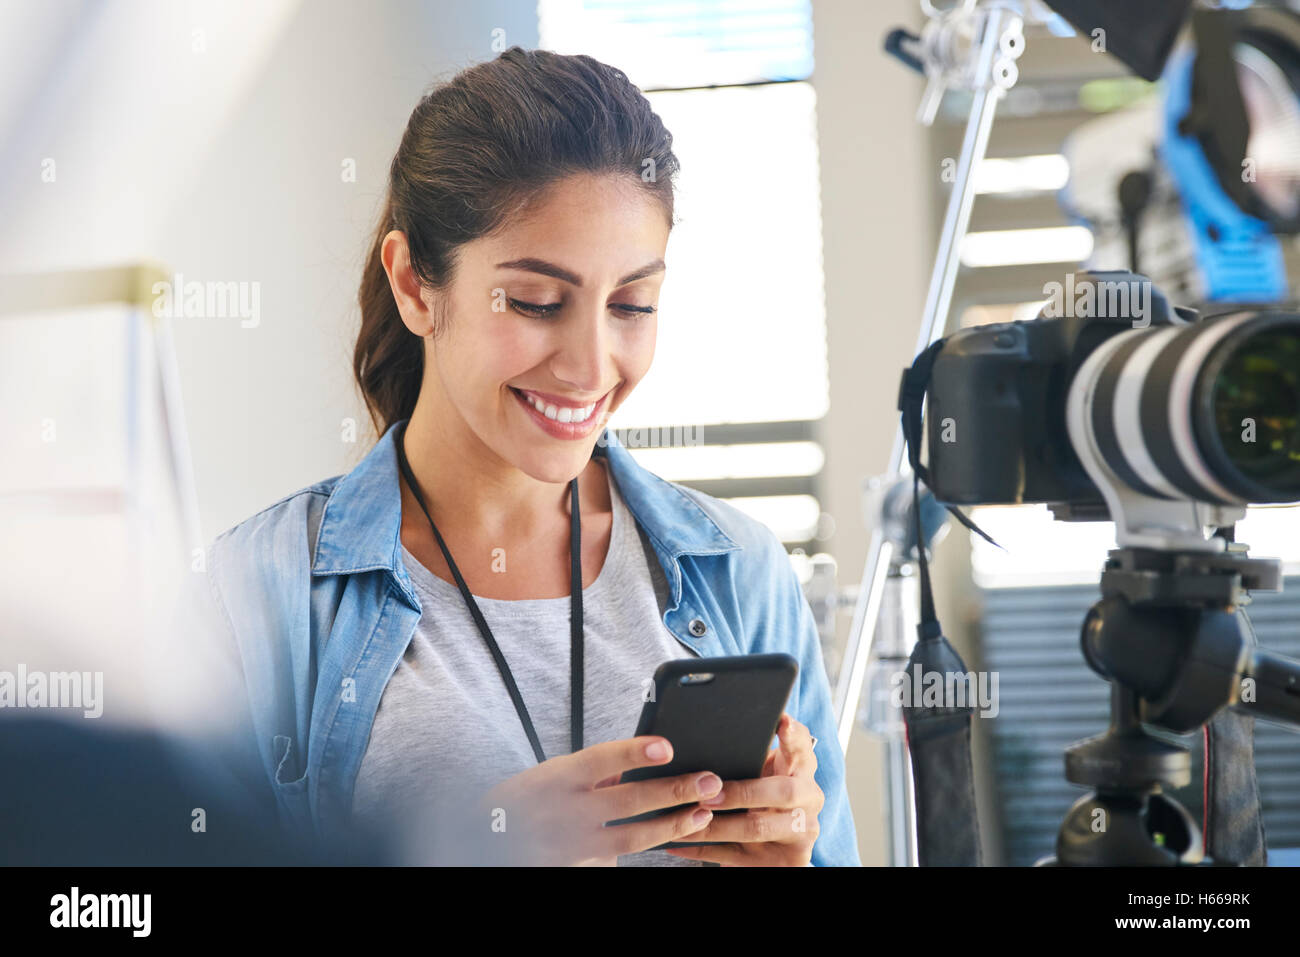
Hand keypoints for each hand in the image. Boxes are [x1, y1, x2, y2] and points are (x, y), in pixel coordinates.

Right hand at [463, 736, 724, 865]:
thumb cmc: (528, 798)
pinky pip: (621, 855)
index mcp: (560, 777)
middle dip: (674, 791)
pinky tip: (679, 837)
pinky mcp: (583, 865)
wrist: (491, 838)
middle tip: (709, 781)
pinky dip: (652, 845)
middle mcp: (568, 811)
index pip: (602, 760)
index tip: (667, 746)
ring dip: (674, 824)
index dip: (635, 753)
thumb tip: (638, 759)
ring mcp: (576, 844)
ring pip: (634, 836)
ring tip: (703, 812)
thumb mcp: (554, 772)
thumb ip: (595, 768)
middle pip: (629, 801)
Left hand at [663, 713, 822, 865]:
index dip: (794, 736)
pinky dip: (703, 850)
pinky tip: (677, 843)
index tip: (782, 721)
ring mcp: (799, 833)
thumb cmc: (763, 796)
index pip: (803, 748)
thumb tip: (706, 734)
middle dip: (743, 792)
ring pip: (757, 828)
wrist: (780, 847)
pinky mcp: (785, 862)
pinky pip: (737, 856)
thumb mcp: (765, 773)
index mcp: (803, 771)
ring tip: (684, 821)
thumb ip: (751, 755)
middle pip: (783, 792)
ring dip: (717, 825)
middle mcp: (809, 800)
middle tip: (709, 793)